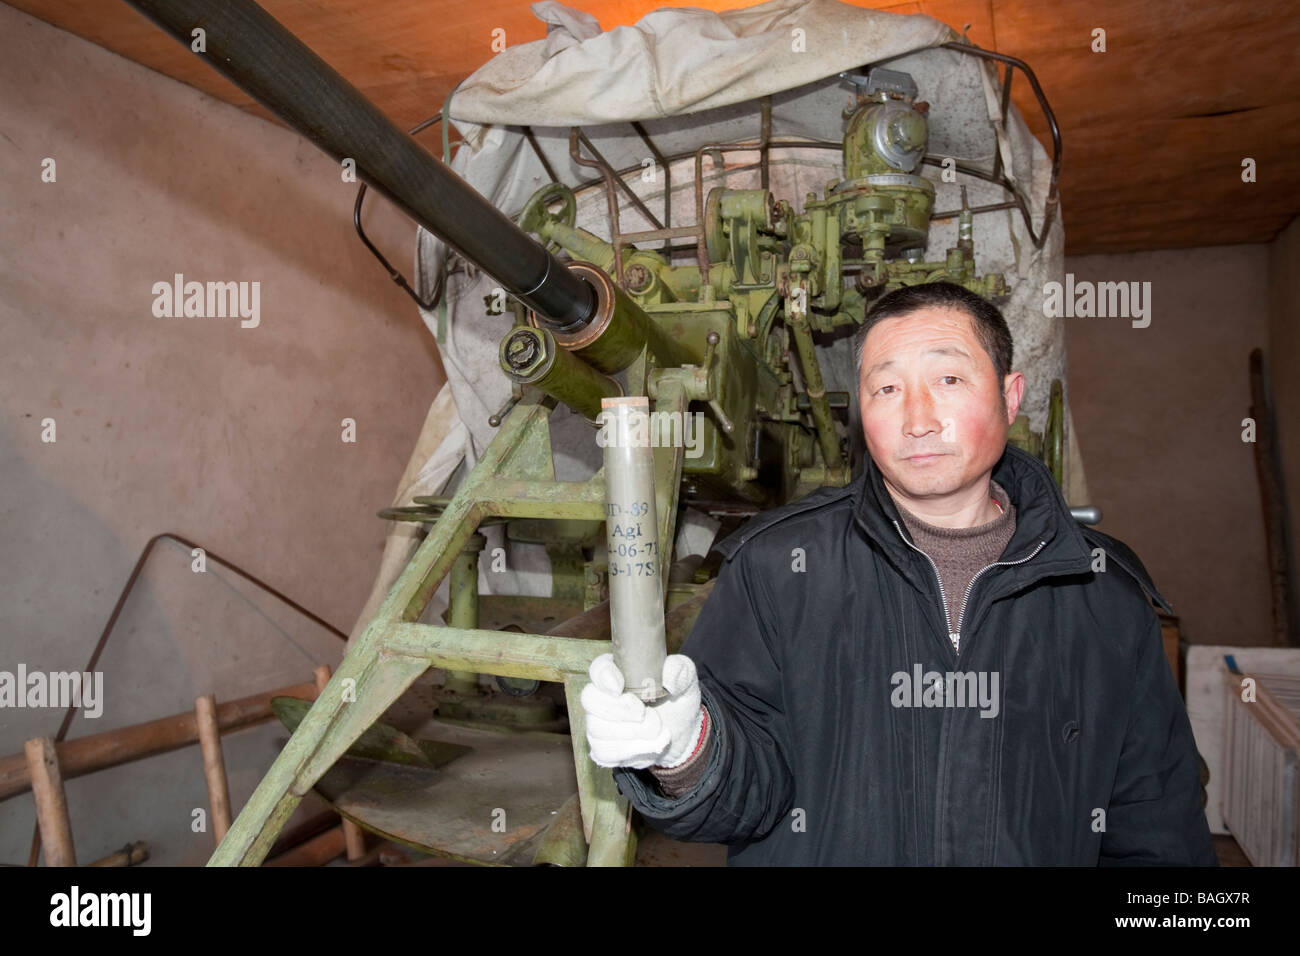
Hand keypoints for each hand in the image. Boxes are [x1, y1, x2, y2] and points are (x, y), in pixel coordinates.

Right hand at [581, 653, 704, 768]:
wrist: (680, 733)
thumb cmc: (676, 700)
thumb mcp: (685, 681)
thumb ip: (679, 671)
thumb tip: (669, 677)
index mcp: (618, 673)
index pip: (598, 669)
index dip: (603, 677)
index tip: (619, 688)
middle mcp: (601, 697)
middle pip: (590, 699)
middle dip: (618, 709)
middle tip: (644, 714)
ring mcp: (598, 724)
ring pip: (597, 728)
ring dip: (632, 732)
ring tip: (658, 730)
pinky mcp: (602, 748)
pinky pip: (605, 751)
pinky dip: (632, 750)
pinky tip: (652, 745)